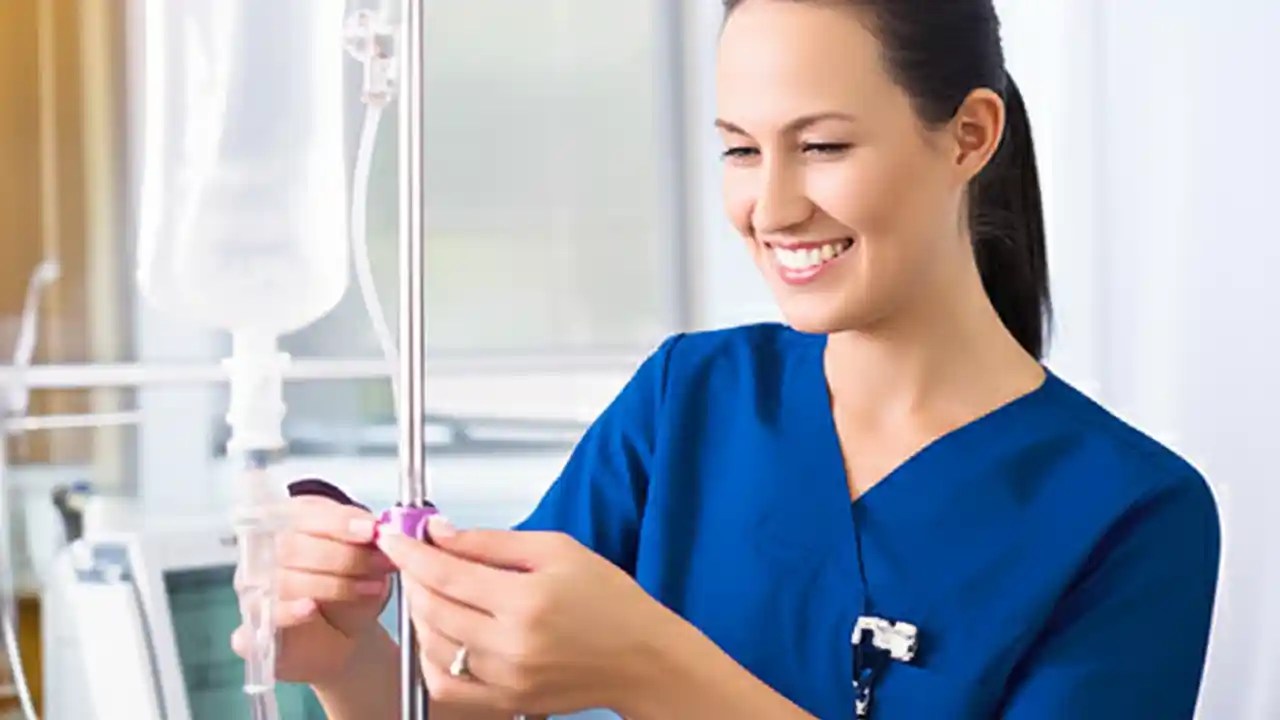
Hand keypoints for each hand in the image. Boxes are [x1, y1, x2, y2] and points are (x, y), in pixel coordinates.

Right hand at [230, 496, 394, 684]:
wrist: (343, 637)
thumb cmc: (349, 589)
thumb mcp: (364, 560)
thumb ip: (366, 542)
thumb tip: (380, 530)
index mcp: (289, 525)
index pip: (303, 514)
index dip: (339, 521)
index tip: (372, 530)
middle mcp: (264, 554)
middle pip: (293, 546)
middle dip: (344, 555)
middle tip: (381, 563)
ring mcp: (254, 591)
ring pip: (285, 579)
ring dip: (333, 584)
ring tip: (370, 588)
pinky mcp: (252, 627)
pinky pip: (267, 615)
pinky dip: (290, 610)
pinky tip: (311, 608)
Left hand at [377, 518, 669, 716]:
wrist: (641, 657)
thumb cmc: (610, 601)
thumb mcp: (557, 550)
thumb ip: (492, 542)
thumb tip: (441, 533)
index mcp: (526, 600)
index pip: (446, 573)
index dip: (411, 552)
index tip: (395, 535)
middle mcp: (512, 645)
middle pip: (433, 609)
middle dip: (414, 577)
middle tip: (415, 557)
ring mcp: (506, 679)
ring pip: (432, 645)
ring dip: (420, 613)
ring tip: (433, 590)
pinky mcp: (507, 702)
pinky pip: (445, 684)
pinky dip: (431, 657)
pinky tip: (442, 633)